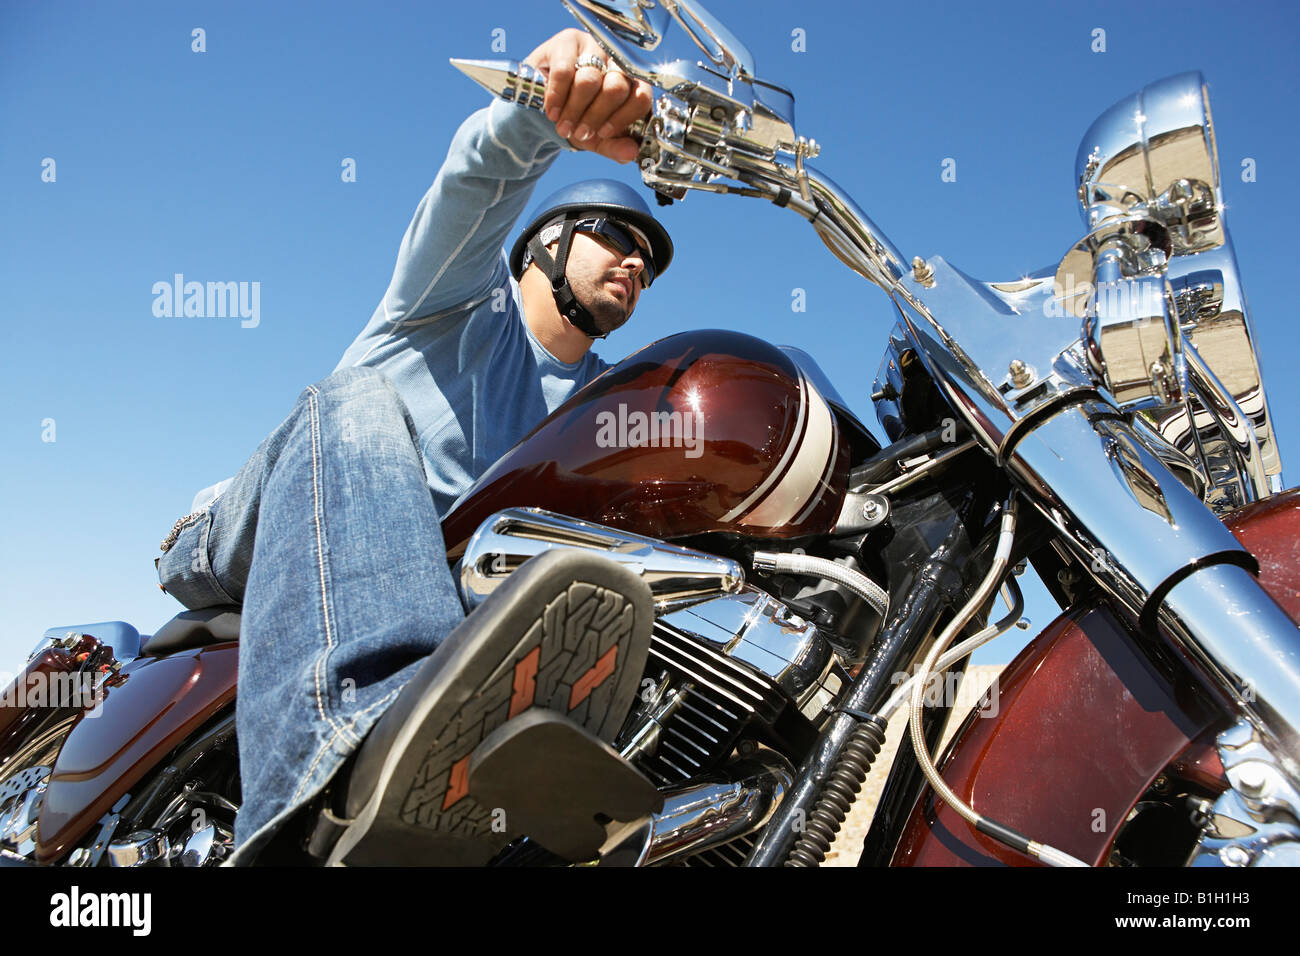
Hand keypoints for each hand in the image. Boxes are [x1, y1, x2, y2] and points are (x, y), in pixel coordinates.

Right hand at [523, 29, 651, 163]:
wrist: (544, 104)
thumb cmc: (577, 117)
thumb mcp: (597, 139)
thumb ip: (615, 148)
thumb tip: (631, 153)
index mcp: (631, 84)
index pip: (640, 97)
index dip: (622, 119)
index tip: (603, 134)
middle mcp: (616, 62)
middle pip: (616, 88)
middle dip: (595, 117)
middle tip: (579, 133)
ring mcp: (594, 47)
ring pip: (589, 80)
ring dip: (574, 110)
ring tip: (564, 125)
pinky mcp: (568, 42)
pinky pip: (564, 71)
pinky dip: (557, 97)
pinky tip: (553, 111)